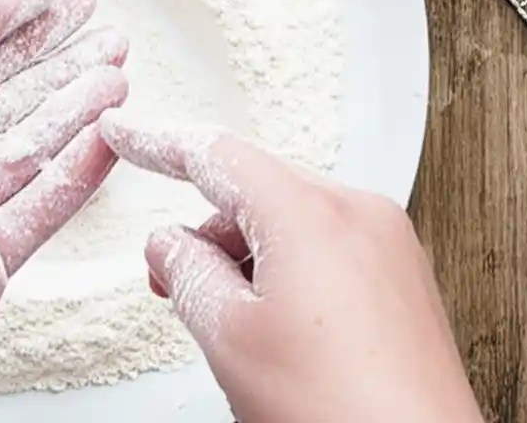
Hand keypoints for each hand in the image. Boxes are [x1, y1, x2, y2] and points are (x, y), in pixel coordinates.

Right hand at [99, 112, 482, 422]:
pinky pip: (326, 245)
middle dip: (204, 226)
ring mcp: (389, 244)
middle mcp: (360, 213)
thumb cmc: (339, 414)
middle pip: (255, 187)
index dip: (157, 143)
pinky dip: (284, 267)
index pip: (215, 155)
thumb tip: (168, 245)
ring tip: (226, 319)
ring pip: (290, 218)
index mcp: (312, 214)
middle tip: (166, 275)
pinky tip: (269, 321)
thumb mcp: (228, 337)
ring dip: (244, 253)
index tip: (123, 132)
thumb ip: (186, 273)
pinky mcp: (403, 278)